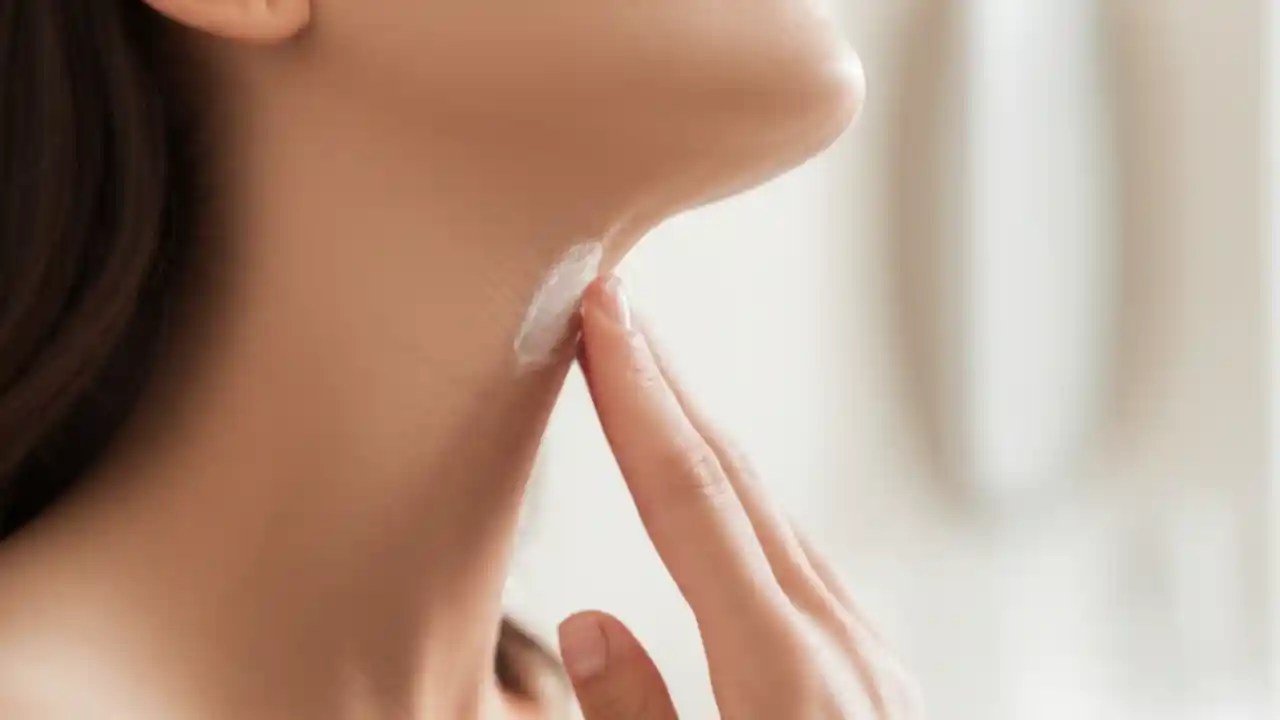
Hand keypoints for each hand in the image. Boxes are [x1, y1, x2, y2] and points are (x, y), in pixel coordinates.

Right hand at [558, 276, 922, 719]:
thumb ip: (639, 718)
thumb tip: (587, 623)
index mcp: (784, 679)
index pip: (689, 502)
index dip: (638, 398)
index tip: (603, 316)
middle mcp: (837, 645)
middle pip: (735, 479)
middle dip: (667, 383)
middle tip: (614, 304)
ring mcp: (866, 651)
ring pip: (771, 511)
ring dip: (702, 433)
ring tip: (647, 380)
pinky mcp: (873, 668)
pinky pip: (798, 555)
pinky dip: (743, 498)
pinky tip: (716, 487)